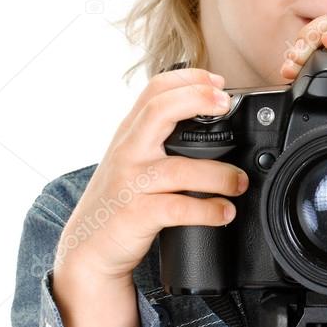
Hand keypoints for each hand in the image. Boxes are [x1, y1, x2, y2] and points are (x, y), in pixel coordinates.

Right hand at [56, 67, 250, 283]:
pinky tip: (224, 211)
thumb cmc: (117, 201)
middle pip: (160, 110)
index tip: (217, 82)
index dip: (188, 78)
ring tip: (239, 182)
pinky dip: (208, 210)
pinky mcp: (136, 214)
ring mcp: (130, 182)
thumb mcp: (130, 159)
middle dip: (197, 99)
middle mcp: (128, 151)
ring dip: (219, 175)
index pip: (155, 90)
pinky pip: (178, 208)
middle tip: (226, 104)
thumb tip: (205, 120)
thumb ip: (157, 138)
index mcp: (130, 134)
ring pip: (180, 168)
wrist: (87, 247)